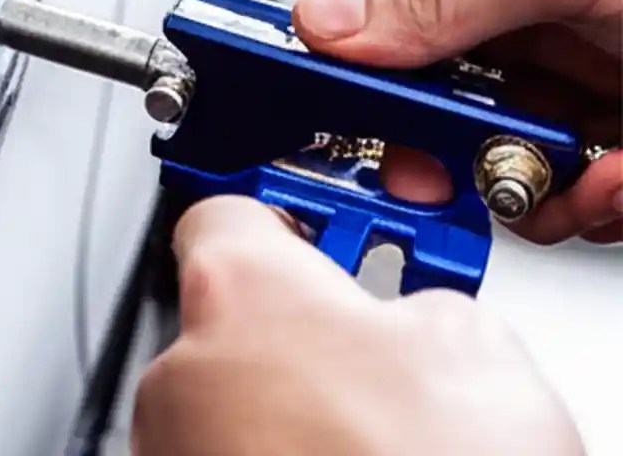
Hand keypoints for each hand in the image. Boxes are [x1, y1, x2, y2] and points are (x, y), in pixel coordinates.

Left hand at [132, 197, 583, 455]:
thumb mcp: (473, 350)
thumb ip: (419, 304)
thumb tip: (410, 317)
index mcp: (238, 292)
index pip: (228, 210)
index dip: (286, 216)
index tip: (317, 225)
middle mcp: (178, 371)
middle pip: (234, 322)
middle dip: (302, 338)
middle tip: (377, 361)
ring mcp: (168, 453)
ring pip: (231, 405)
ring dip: (290, 414)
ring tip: (375, 445)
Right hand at [292, 0, 622, 243]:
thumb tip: (320, 22)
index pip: (385, 18)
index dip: (369, 85)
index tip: (357, 136)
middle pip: (441, 101)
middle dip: (464, 152)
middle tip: (482, 170)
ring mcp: (582, 61)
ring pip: (503, 155)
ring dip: (539, 189)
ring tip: (587, 176)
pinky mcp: (620, 121)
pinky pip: (570, 186)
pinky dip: (594, 200)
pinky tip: (621, 180)